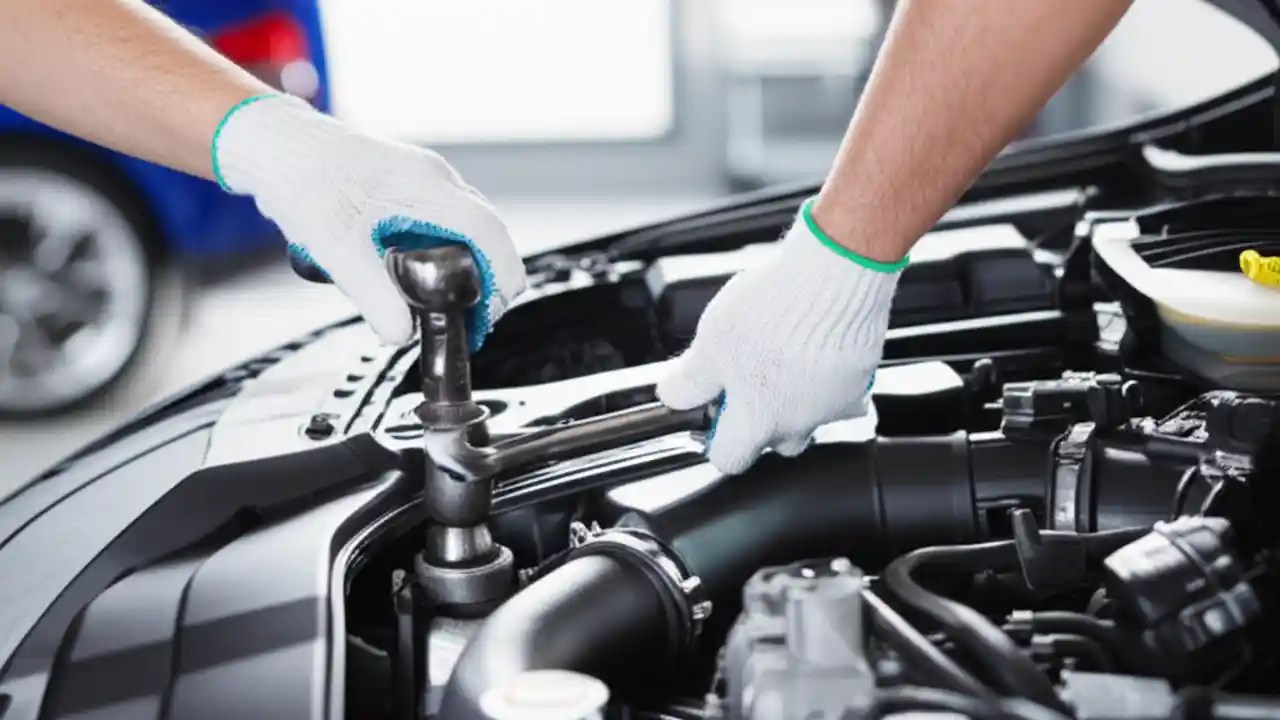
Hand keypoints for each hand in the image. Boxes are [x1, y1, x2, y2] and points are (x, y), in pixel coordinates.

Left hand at [212, 94, 525, 346]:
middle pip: (485, 232)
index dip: (503, 273)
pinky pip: (443, 220)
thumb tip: (401, 335)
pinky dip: (446, 252)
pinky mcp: (406, 184)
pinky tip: (420, 277)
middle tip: (470, 321)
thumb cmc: (301, 182)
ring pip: (466, 227)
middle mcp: (434, 179)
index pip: (488, 232)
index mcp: (426, 188)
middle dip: (487, 279)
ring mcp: (422, 178)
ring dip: (467, 266)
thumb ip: (373, 296)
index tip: (494, 310)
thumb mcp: (336, 249)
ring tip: (447, 307)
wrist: (273, 145)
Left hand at [656, 198, 904, 473]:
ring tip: (780, 355)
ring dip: (794, 397)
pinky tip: (811, 345)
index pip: (730, 459)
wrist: (835, 276)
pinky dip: (824, 377)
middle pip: (775, 441)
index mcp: (759, 420)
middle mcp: (801, 421)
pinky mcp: (861, 378)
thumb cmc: (776, 309)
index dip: (714, 440)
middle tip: (745, 381)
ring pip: (809, 415)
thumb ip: (690, 380)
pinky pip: (839, 391)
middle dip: (758, 420)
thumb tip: (673, 395)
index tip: (710, 413)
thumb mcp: (712, 342)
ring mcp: (835, 402)